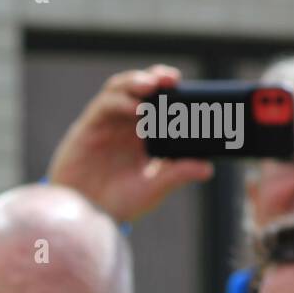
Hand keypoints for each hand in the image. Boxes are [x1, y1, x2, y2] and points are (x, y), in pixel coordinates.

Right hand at [47, 65, 213, 223]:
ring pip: (118, 89)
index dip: (170, 89)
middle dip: (155, 78)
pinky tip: (135, 109)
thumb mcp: (152, 188)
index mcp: (142, 134)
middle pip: (139, 88)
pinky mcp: (86, 129)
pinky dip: (119, 103)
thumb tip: (207, 168)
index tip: (188, 88)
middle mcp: (123, 124)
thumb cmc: (116, 203)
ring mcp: (105, 124)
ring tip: (151, 85)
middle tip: (171, 79)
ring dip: (134, 82)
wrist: (85, 215)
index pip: (158, 101)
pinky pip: (102, 106)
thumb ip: (176, 175)